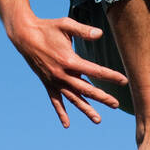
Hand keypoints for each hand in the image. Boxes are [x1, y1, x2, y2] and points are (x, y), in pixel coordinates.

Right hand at [10, 15, 128, 126]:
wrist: (25, 35)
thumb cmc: (48, 27)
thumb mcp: (66, 25)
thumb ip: (83, 30)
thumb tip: (100, 34)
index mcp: (69, 60)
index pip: (95, 71)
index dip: (110, 76)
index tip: (124, 80)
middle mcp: (62, 74)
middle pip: (86, 89)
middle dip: (103, 97)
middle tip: (116, 104)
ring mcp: (54, 81)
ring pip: (73, 98)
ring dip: (86, 109)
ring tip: (98, 119)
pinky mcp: (47, 84)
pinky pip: (55, 101)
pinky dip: (61, 113)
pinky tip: (67, 124)